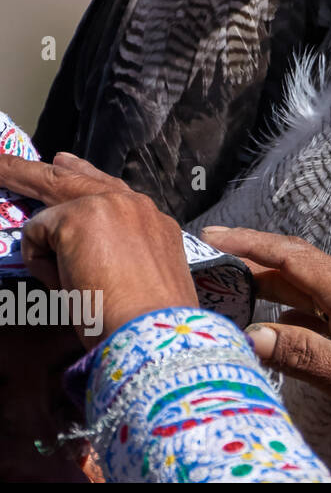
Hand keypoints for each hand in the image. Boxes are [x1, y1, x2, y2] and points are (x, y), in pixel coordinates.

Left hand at [0, 152, 197, 347]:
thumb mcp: (136, 280)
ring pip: (54, 198)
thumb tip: (68, 256)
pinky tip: (62, 282)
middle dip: (37, 169)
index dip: (85, 178)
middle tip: (5, 163)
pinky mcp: (78, 218)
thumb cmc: (147, 319)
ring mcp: (109, 206)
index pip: (113, 192)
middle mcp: (136, 206)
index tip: (67, 164)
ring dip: (24, 196)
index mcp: (155, 225)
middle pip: (78, 177)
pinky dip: (42, 261)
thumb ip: (113, 256)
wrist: (155, 329)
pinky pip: (39, 232)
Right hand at [202, 226, 330, 467]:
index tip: (211, 237)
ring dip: (277, 297)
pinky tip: (281, 337)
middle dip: (254, 270)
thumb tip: (250, 335)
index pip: (293, 256)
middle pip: (302, 270)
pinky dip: (304, 319)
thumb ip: (298, 353)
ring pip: (317, 293)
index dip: (249, 244)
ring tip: (233, 305)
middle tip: (209, 274)